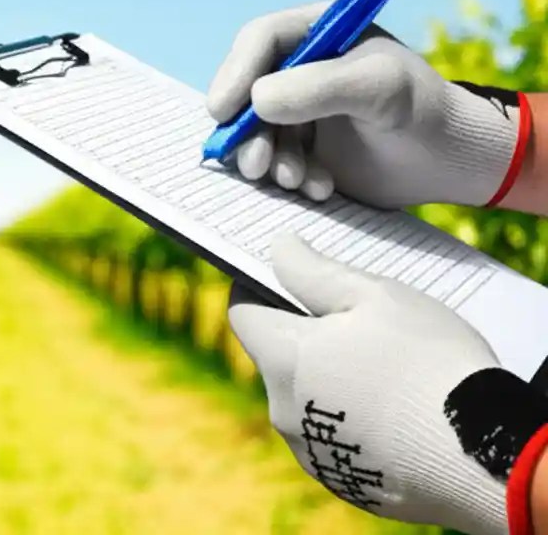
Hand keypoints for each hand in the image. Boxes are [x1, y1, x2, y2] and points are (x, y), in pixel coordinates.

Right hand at [206, 1, 522, 208]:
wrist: (450, 162)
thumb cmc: (422, 111)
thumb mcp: (378, 88)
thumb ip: (319, 88)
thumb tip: (256, 100)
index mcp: (317, 32)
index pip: (259, 41)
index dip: (234, 73)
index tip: (222, 111)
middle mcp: (300, 67)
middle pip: (246, 89)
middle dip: (248, 131)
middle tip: (255, 165)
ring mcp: (298, 108)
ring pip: (254, 130)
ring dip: (268, 160)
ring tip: (296, 181)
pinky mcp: (301, 146)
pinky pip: (272, 159)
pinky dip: (289, 177)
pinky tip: (321, 187)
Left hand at [229, 231, 547, 534]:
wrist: (483, 453)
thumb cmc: (427, 362)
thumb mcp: (375, 298)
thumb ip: (314, 272)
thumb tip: (277, 248)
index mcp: (283, 359)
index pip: (243, 313)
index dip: (258, 287)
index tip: (287, 275)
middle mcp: (282, 410)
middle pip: (275, 356)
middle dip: (304, 335)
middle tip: (355, 320)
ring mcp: (309, 450)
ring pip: (303, 398)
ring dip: (327, 379)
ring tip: (382, 366)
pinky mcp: (340, 479)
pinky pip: (332, 436)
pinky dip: (350, 417)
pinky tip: (391, 407)